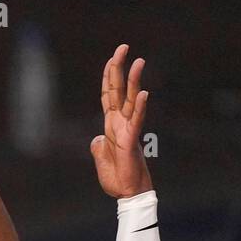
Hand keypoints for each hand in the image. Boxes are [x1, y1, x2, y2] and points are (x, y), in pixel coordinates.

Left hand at [90, 44, 151, 198]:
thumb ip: (98, 146)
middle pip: (118, 90)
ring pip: (130, 100)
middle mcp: (120, 123)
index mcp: (111, 126)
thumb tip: (97, 139)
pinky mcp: (131, 140)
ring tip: (139, 60)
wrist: (127, 194)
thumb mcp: (101, 159)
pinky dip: (139, 106)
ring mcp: (127, 129)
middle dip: (119, 68)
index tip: (111, 58)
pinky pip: (136, 120)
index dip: (108, 77)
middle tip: (123, 46)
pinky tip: (143, 93)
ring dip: (134, 80)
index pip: (108, 95)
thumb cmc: (117, 178)